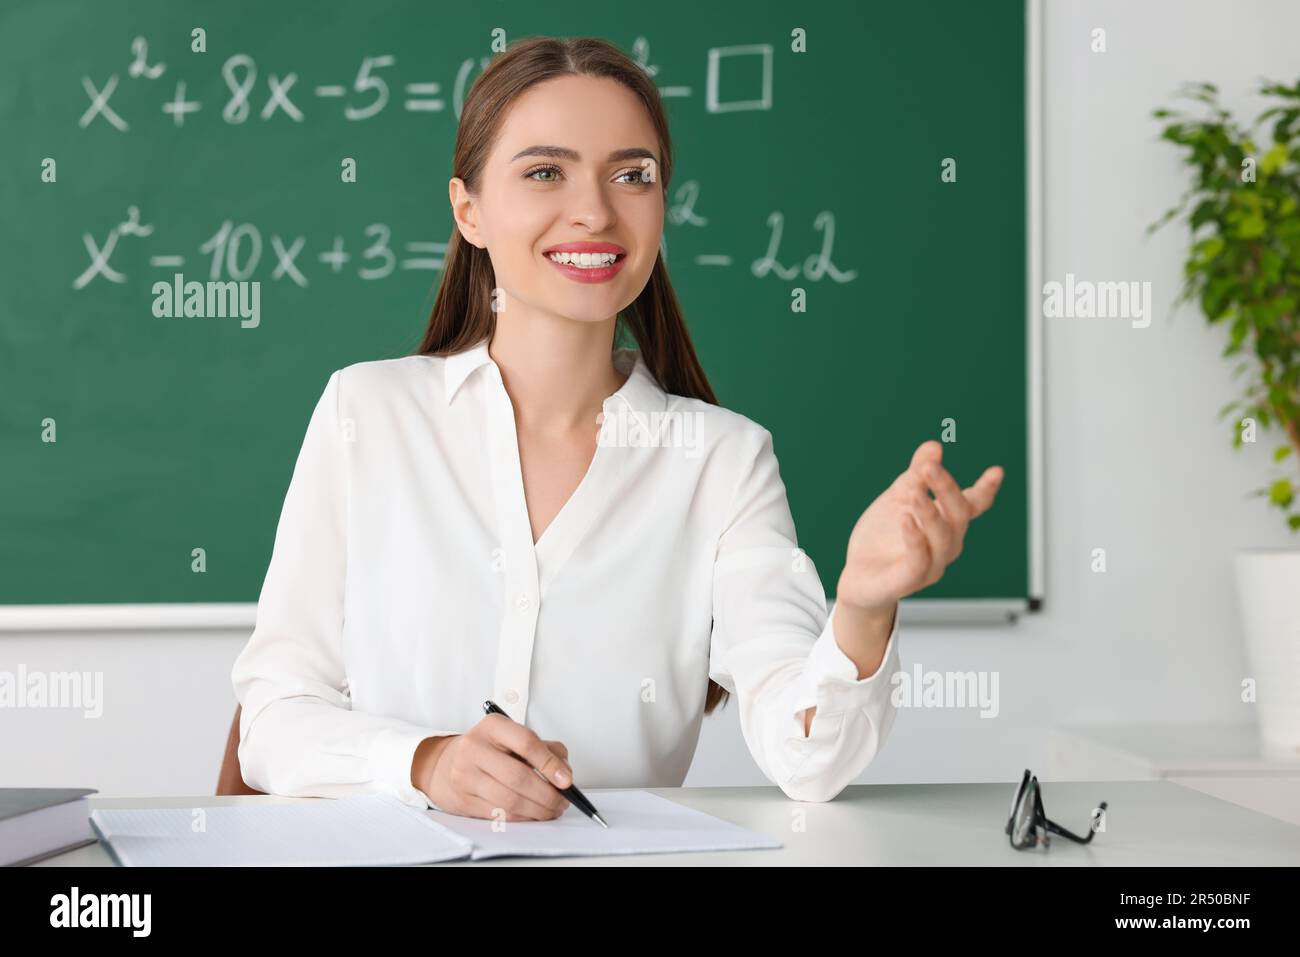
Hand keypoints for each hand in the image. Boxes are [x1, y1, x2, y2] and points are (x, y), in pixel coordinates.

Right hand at [412, 714, 572, 820]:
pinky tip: (533, 814)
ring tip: (552, 809)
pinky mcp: (462, 800)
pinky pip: (500, 814)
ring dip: (538, 810)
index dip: (550, 763)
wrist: (446, 763)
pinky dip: (523, 817)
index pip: (526, 742)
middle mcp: (474, 748)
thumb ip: (545, 749)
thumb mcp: (514, 737)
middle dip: (548, 794)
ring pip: (510, 800)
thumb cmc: (489, 749)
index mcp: (492, 726)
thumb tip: (564, 773)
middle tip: (563, 801)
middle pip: (518, 777)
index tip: (567, 781)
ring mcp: (464, 775)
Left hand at [836, 440, 1002, 613]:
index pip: (971, 506)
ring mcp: (931, 566)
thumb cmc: (883, 538)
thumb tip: (933, 446)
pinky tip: (906, 520)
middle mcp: (946, 545)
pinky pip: (919, 560)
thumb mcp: (898, 497)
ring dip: (930, 513)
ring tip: (914, 492)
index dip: (985, 491)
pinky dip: (915, 539)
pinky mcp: (908, 581)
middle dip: (946, 490)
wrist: (859, 577)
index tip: (996, 471)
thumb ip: (916, 474)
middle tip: (930, 468)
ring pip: (941, 538)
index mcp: (947, 524)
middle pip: (957, 515)